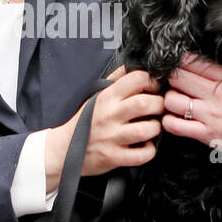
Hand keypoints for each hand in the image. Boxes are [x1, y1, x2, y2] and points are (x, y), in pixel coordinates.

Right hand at [45, 66, 163, 186]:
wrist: (62, 149)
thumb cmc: (83, 122)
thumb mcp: (96, 95)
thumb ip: (115, 80)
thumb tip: (133, 65)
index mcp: (107, 97)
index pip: (137, 79)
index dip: (152, 82)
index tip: (154, 89)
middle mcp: (109, 115)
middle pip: (146, 103)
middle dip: (159, 105)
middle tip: (158, 109)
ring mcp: (112, 137)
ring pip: (147, 129)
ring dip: (156, 128)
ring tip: (152, 127)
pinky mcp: (114, 157)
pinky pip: (142, 154)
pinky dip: (149, 150)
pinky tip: (144, 145)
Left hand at [160, 54, 221, 163]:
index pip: (193, 62)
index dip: (182, 60)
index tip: (181, 62)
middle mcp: (215, 95)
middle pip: (178, 78)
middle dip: (173, 77)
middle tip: (176, 80)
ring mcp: (209, 115)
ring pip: (172, 101)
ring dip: (170, 99)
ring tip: (175, 100)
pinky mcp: (207, 135)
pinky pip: (176, 126)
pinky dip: (169, 121)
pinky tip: (174, 118)